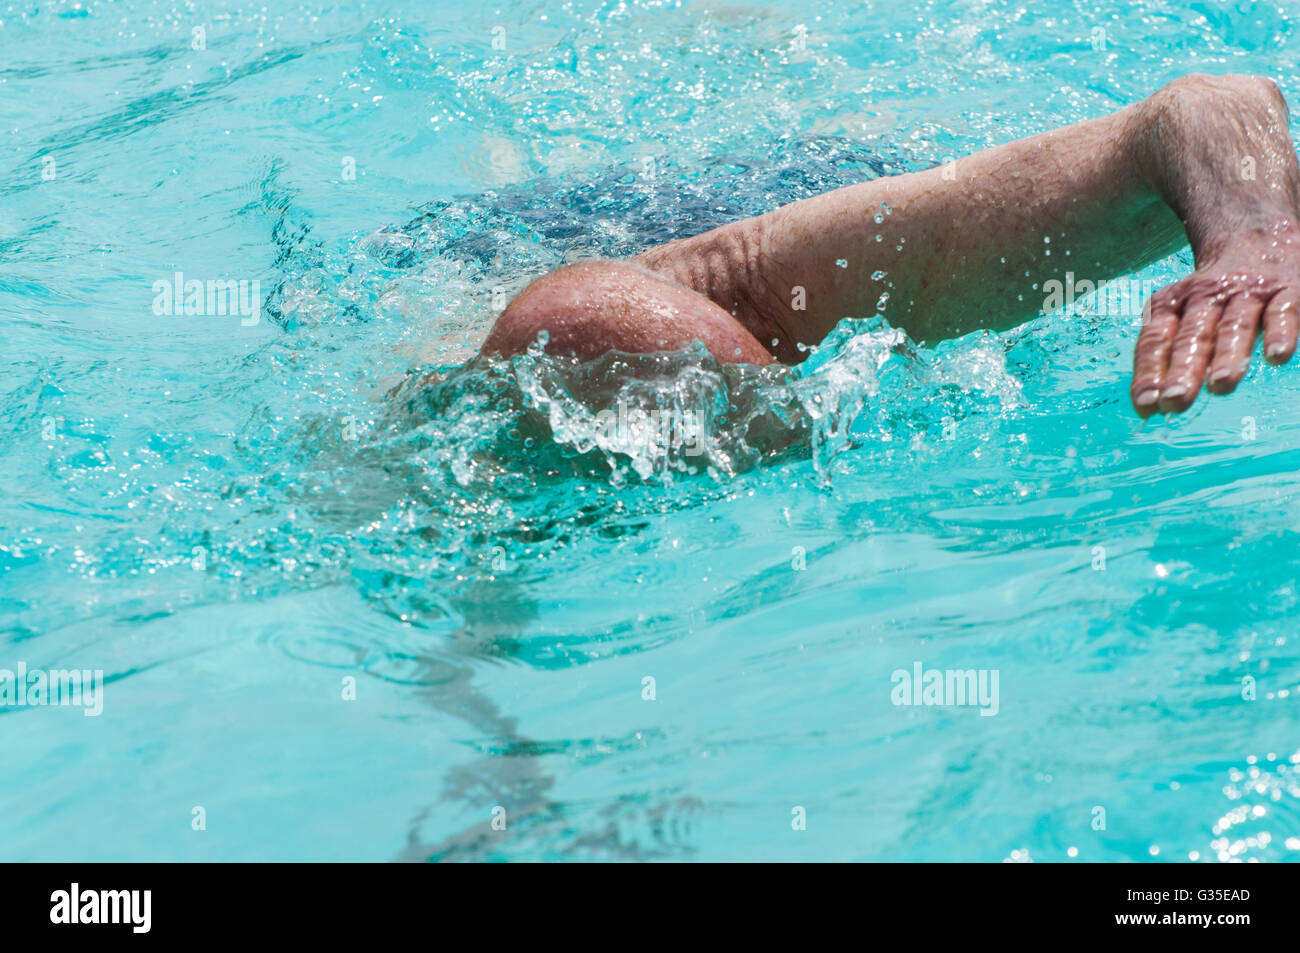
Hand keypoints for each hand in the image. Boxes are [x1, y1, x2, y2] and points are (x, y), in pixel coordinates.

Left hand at [1131, 225, 1299, 415]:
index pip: (1155, 341)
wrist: (1255, 233)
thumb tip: (1147, 406)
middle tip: (1173, 401)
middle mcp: (1205, 298)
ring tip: (1220, 386)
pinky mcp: (1287, 289)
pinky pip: (1282, 311)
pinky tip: (1277, 356)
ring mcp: (1247, 293)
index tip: (1145, 406)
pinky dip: (1279, 332)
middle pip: (1192, 336)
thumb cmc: (1213, 295)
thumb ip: (1168, 355)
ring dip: (1226, 355)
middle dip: (1181, 370)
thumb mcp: (1181, 315)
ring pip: (1234, 325)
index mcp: (1172, 305)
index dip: (1149, 373)